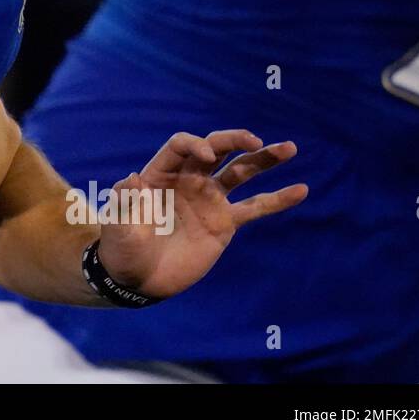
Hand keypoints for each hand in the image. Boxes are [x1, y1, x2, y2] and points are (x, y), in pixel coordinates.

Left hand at [96, 130, 307, 299]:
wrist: (138, 279)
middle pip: (215, 150)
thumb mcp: (117, 227)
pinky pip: (255, 207)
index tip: (206, 153)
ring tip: (289, 148)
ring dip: (263, 159)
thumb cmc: (121, 249)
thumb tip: (131, 178)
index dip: (195, 145)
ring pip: (240, 172)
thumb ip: (124, 203)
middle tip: (254, 140)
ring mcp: (209, 199)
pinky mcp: (225, 222)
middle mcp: (188, 180)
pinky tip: (301, 189)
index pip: (181, 147)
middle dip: (233, 140)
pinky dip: (277, 199)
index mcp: (160, 174)